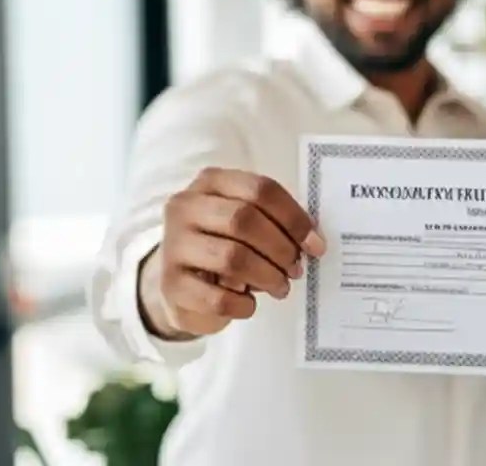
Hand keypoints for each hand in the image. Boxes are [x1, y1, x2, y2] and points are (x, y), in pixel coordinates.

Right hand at [139, 167, 326, 338]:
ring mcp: (173, 244)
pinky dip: (243, 304)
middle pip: (245, 219)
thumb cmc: (223, 245)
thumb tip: (313, 241)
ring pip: (232, 257)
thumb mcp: (246, 223)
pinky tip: (249, 304)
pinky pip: (217, 297)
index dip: (293, 217)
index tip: (315, 244)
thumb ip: (276, 222)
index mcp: (211, 182)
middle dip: (280, 247)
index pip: (260, 189)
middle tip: (296, 268)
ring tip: (280, 287)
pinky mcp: (170, 284)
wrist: (180, 281)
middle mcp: (186, 206)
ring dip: (267, 276)